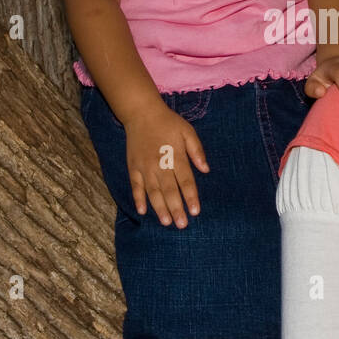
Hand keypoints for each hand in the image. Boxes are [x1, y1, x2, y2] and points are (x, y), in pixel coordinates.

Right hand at [122, 100, 209, 227]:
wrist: (142, 113)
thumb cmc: (168, 123)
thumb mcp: (187, 131)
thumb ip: (197, 150)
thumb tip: (206, 169)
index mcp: (175, 156)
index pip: (185, 180)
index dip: (190, 196)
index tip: (196, 211)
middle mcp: (159, 164)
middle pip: (169, 190)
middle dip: (176, 208)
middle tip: (182, 225)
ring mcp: (144, 167)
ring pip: (153, 191)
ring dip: (159, 208)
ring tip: (166, 222)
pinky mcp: (133, 167)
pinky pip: (135, 186)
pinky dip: (138, 198)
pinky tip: (143, 211)